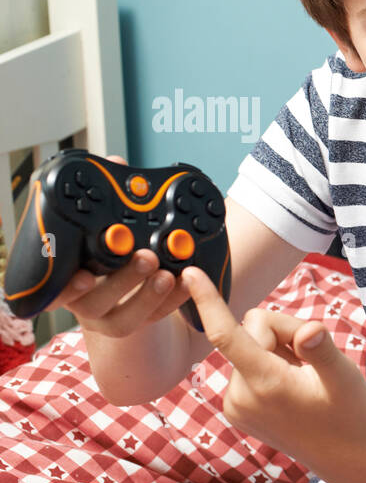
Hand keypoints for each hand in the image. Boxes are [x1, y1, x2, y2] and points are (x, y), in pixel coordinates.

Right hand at [45, 155, 193, 332]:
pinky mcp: (143, 321)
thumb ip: (110, 195)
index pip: (58, 287)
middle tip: (146, 257)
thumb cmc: (109, 246)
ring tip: (168, 273)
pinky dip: (175, 300)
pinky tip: (189, 281)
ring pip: (127, 318)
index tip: (84, 276)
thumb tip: (116, 161)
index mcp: (69, 276)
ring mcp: (113, 316)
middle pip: (96, 301)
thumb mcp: (106, 219)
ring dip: (149, 295)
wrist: (125, 282)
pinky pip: (159, 316)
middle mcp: (86, 301)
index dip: (68, 286)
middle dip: (123, 281)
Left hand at [182, 264, 365, 482]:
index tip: (190, 273)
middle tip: (311, 359)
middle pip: (252, 331)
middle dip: (283, 333)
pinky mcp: (237, 410)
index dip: (208, 301)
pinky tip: (291, 389)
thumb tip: (307, 330)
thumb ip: (320, 349)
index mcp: (264, 383)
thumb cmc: (350, 413)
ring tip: (303, 380)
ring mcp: (236, 405)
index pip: (225, 335)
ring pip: (251, 347)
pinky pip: (248, 365)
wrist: (348, 457)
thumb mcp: (343, 376)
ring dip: (278, 352)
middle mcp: (240, 395)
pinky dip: (270, 367)